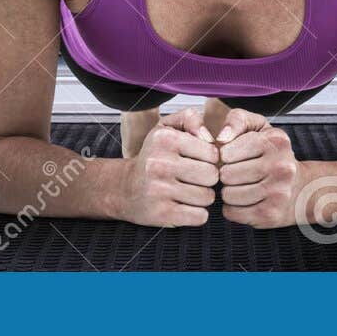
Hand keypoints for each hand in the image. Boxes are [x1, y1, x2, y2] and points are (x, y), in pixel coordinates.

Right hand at [119, 105, 219, 227]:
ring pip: (207, 197)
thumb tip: (209, 136)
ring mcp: (159, 190)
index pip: (212, 152)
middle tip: (196, 178)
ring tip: (190, 192)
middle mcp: (160, 163)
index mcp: (165, 139)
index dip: (211, 159)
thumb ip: (191, 118)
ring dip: (203, 197)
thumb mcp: (167, 127)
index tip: (199, 161)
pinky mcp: (161, 213)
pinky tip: (187, 206)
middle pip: (212, 175)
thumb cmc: (153, 157)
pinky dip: (198, 214)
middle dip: (208, 179)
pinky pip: (199, 216)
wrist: (124, 188)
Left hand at [215, 108, 300, 228]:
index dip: (224, 155)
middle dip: (226, 174)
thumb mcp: (259, 128)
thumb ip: (237, 120)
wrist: (302, 189)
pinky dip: (232, 208)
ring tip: (241, 187)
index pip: (227, 151)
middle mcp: (281, 167)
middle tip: (238, 174)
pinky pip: (232, 213)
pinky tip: (244, 201)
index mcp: (276, 141)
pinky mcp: (271, 215)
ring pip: (228, 195)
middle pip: (226, 175)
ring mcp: (278, 193)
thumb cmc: (273, 155)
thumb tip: (221, 138)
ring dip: (228, 192)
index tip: (234, 156)